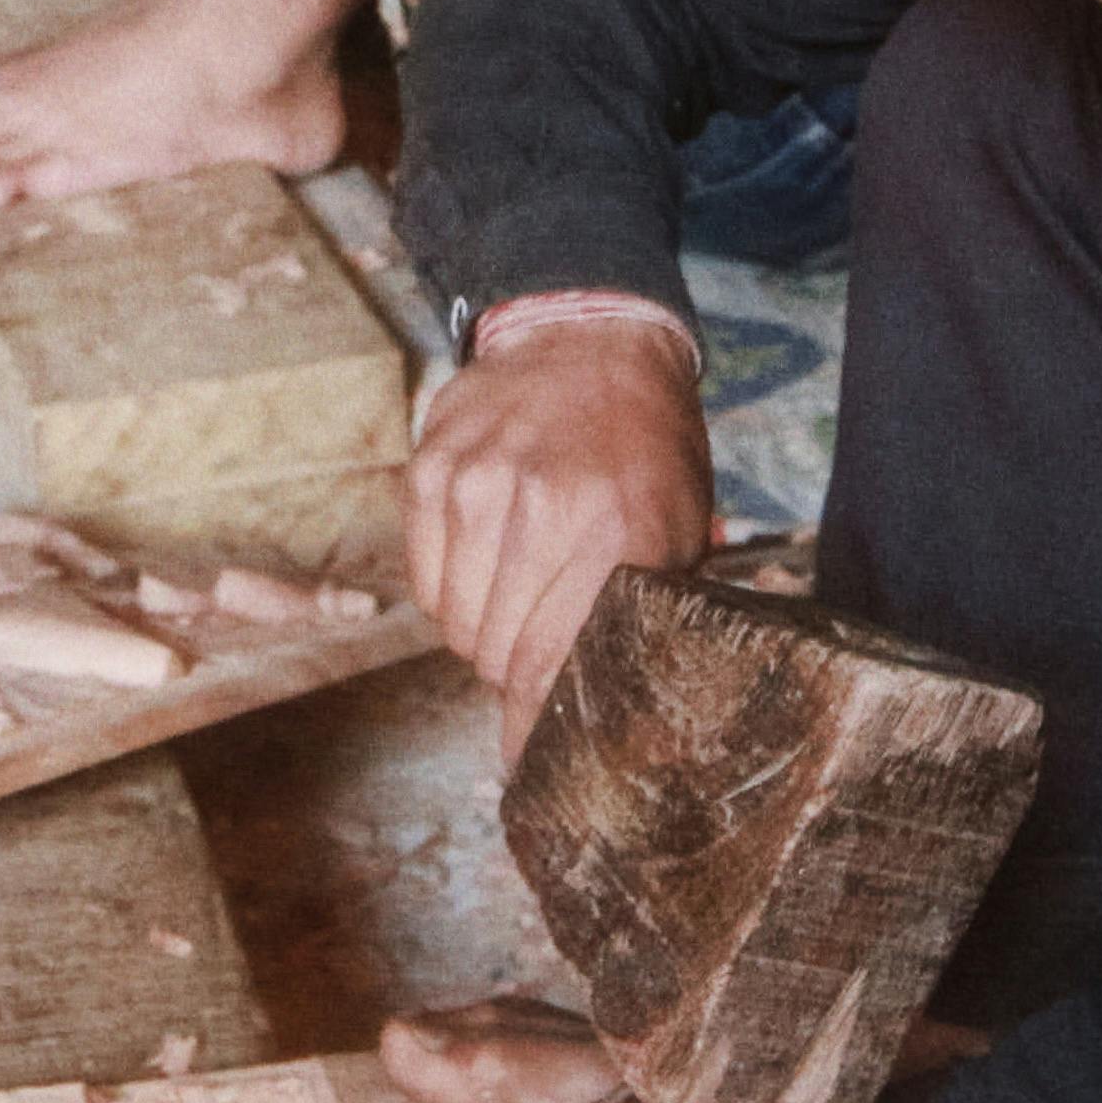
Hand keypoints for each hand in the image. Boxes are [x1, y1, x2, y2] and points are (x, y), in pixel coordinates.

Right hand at [409, 310, 709, 715]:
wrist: (589, 340)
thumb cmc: (645, 446)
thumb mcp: (678, 527)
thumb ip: (642, 616)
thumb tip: (605, 711)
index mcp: (615, 538)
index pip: (548, 668)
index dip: (532, 729)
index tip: (527, 762)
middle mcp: (540, 513)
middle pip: (495, 656)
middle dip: (516, 670)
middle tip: (541, 641)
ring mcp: (476, 489)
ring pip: (454, 625)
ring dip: (482, 629)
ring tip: (517, 591)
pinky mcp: (429, 473)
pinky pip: (423, 581)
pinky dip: (449, 588)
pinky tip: (485, 556)